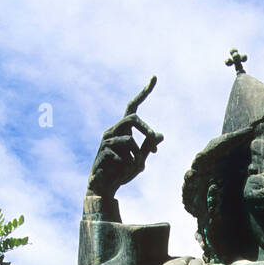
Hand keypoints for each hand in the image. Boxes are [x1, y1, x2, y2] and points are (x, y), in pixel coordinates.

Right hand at [87, 77, 163, 199]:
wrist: (105, 186)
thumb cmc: (121, 173)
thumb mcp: (138, 160)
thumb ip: (147, 148)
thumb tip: (161, 135)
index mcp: (122, 129)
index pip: (133, 106)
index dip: (144, 92)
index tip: (154, 77)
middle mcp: (113, 130)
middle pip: (133, 118)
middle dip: (147, 131)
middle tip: (154, 149)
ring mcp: (106, 139)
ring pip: (130, 141)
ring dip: (138, 158)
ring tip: (137, 169)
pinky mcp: (102, 151)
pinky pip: (122, 156)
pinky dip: (127, 167)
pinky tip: (121, 172)